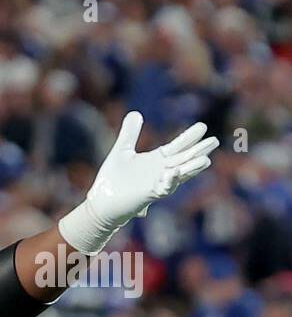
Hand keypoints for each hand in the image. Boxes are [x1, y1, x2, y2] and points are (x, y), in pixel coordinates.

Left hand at [60, 111, 217, 253]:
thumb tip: (135, 113)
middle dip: (199, 151)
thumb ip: (130, 133)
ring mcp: (157, 183)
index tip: (203, 126)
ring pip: (179, 174)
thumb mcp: (122, 151)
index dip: (190, 137)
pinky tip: (174, 173)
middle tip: (214, 141)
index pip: (177, 146)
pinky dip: (170, 181)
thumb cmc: (112, 180)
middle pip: (184, 159)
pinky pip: (164, 188)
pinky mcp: (149, 195)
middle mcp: (161, 171)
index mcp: (156, 160)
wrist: (101, 203)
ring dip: (192, 168)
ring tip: (206, 160)